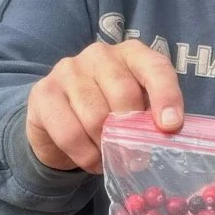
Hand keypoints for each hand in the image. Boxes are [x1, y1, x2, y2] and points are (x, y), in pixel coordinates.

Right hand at [26, 41, 182, 173]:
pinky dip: (85, 155)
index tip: (171, 126)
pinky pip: (70, 133)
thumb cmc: (109, 113)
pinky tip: (91, 160)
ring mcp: (68, 70)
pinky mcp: (43, 92)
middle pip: (123, 94)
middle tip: (135, 159)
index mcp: (132, 54)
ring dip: (106, 148)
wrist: (58, 124)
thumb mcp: (136, 111)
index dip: (166, 97)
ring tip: (109, 159)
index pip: (155, 68)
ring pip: (96, 118)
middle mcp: (100, 55)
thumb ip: (151, 117)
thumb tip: (166, 133)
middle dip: (132, 133)